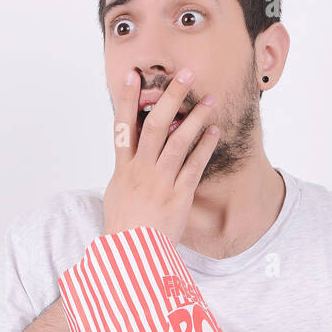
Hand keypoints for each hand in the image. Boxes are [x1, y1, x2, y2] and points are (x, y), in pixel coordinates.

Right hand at [103, 66, 220, 244]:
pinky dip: (205, 147)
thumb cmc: (124, 228)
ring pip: (178, 141)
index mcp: (122, 169)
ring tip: (210, 99)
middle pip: (155, 125)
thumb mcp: (117, 195)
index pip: (123, 126)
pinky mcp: (178, 196)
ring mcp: (160, 183)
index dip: (127, 99)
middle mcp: (140, 171)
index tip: (133, 75)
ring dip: (195, 117)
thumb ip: (126, 170)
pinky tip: (214, 131)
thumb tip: (132, 152)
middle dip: (170, 97)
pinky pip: (194, 166)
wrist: (132, 256)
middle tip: (184, 74)